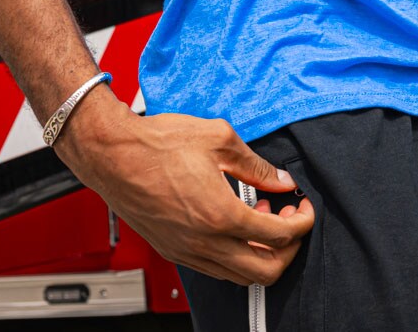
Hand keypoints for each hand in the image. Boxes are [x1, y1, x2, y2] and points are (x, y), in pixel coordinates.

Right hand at [57, 91, 312, 283]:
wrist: (112, 155)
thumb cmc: (157, 144)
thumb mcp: (220, 140)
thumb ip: (258, 166)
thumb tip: (282, 180)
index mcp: (220, 215)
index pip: (280, 237)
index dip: (303, 222)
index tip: (305, 208)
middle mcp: (203, 242)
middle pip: (265, 272)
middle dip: (289, 249)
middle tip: (291, 220)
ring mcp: (186, 251)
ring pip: (239, 276)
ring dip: (262, 254)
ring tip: (264, 219)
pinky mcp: (172, 251)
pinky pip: (216, 268)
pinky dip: (237, 254)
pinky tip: (238, 223)